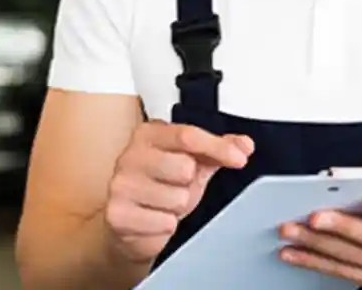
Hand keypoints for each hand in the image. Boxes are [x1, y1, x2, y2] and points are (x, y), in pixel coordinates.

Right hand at [103, 121, 253, 263]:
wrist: (127, 222)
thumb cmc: (159, 188)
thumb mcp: (191, 164)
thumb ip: (217, 151)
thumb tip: (244, 145)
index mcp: (149, 135)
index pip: (188, 136)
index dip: (218, 147)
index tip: (238, 157)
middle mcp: (130, 155)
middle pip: (184, 168)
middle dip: (189, 184)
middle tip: (176, 187)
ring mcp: (120, 185)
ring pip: (177, 199)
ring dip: (177, 207)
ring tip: (163, 204)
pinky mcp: (117, 214)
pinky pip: (165, 223)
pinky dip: (165, 226)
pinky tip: (153, 219)